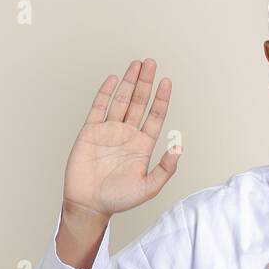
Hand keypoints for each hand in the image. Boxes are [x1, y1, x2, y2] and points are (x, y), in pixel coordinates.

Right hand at [63, 58, 180, 218]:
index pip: (155, 116)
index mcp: (142, 145)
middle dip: (146, 83)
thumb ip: (165, 169)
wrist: (89, 204)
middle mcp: (127, 134)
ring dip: (129, 82)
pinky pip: (99, 107)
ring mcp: (109, 131)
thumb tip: (179, 148)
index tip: (166, 82)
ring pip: (121, 100)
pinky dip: (106, 93)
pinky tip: (114, 79)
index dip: (161, 99)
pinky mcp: (90, 131)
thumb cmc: (118, 199)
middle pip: (139, 102)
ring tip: (137, 65)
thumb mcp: (148, 188)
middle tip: (151, 63)